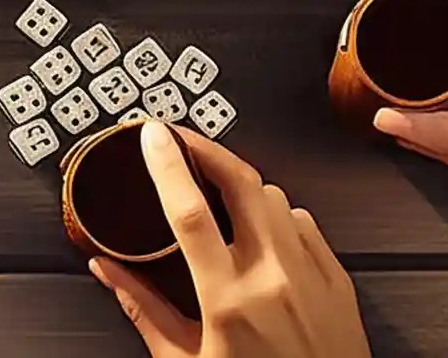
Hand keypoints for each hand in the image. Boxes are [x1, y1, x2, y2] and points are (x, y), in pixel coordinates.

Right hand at [91, 122, 369, 357]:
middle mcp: (275, 280)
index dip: (168, 164)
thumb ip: (143, 310)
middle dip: (207, 149)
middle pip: (242, 183)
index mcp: (230, 301)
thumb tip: (108, 271)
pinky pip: (304, 222)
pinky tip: (261, 230)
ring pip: (275, 197)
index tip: (152, 136)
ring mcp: (312, 276)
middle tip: (181, 138)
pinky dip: (278, 215)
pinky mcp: (338, 280)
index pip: (190, 212)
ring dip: (242, 186)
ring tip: (217, 191)